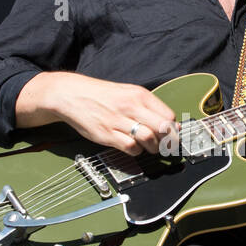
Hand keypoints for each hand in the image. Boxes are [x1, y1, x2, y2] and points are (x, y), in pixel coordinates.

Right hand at [19, 72, 176, 155]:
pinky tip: (132, 146)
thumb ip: (148, 107)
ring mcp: (118, 121)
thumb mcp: (128, 93)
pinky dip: (136, 151)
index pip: (168, 115)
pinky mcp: (107, 134)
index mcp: (139, 95)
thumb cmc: (103, 96)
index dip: (173, 129)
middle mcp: (131, 106)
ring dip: (152, 147)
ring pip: (148, 139)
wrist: (72, 94)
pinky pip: (130, 147)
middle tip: (164, 145)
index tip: (172, 136)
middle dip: (167, 141)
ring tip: (148, 147)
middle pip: (162, 128)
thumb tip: (171, 124)